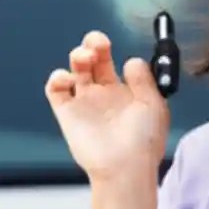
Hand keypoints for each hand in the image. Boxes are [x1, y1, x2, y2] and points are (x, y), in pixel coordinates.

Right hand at [45, 30, 169, 182]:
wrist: (125, 167)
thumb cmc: (143, 140)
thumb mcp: (153, 104)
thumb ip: (143, 79)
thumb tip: (131, 60)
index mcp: (123, 91)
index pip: (112, 61)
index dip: (111, 50)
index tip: (116, 46)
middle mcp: (102, 95)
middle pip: (92, 60)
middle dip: (93, 44)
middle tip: (97, 41)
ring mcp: (84, 103)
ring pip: (75, 70)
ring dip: (78, 55)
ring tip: (85, 57)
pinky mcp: (68, 113)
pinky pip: (56, 90)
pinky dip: (57, 78)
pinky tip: (68, 78)